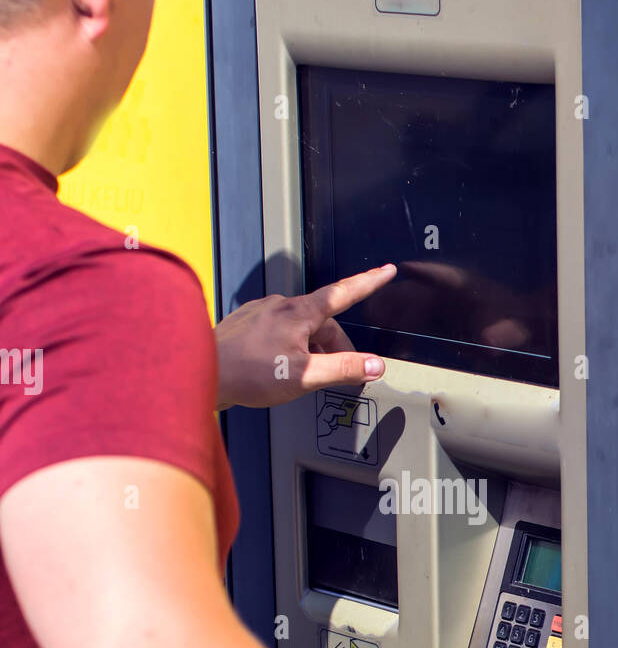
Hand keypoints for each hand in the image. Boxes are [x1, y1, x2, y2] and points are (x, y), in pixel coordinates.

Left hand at [214, 265, 396, 410]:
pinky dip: (286, 348)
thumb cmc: (249, 373)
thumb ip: (343, 369)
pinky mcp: (245, 324)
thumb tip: (374, 365)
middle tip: (335, 373)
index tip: (386, 271)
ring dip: (308, 348)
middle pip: (321, 320)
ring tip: (298, 377)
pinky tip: (275, 369)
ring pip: (298, 327)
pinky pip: (276, 331)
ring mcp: (260, 312)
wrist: (200, 371)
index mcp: (299, 313)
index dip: (368, 282)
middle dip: (334, 345)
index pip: (343, 292)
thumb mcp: (305, 376)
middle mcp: (280, 305)